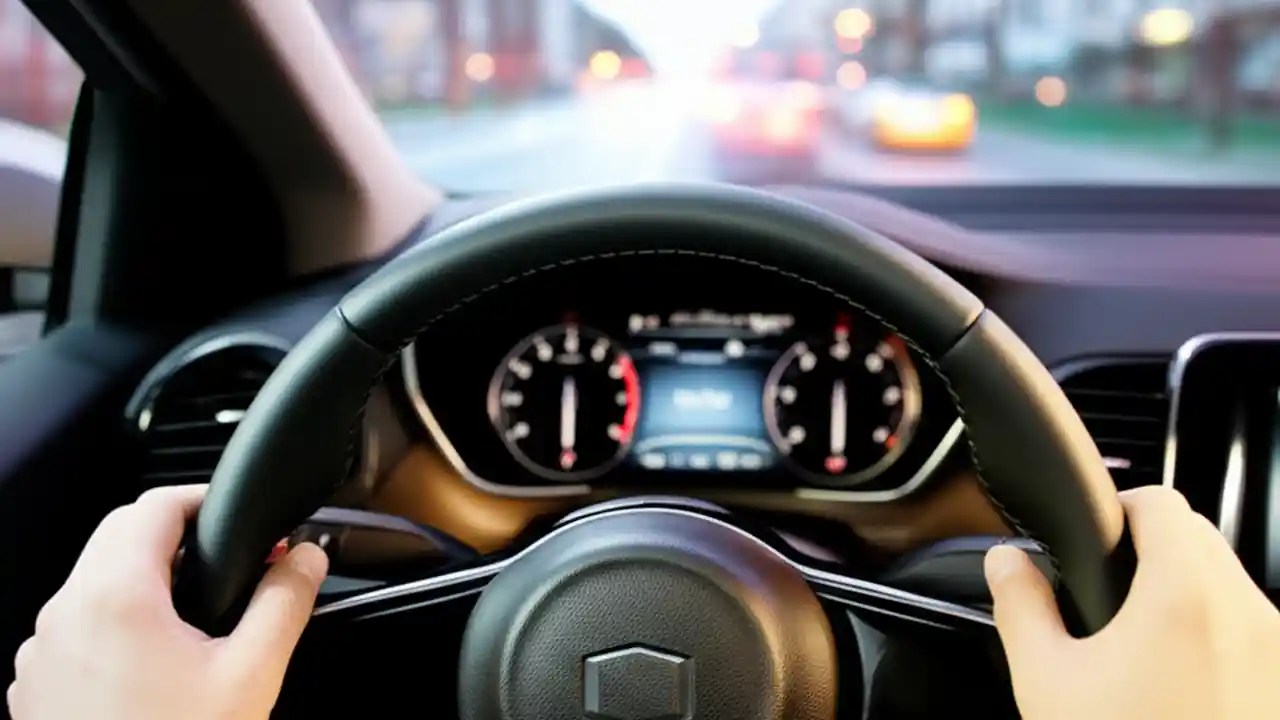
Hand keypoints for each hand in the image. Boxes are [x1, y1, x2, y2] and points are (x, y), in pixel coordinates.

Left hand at [7, 485, 328, 719]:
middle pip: (119, 537)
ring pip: (95, 584)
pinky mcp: (36, 689)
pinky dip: (118, 623)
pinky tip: (159, 666)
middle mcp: (64, 616)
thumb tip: (307, 560)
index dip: (204, 499)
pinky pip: (77, 629)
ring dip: (147, 581)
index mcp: (114, 598)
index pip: (154, 505)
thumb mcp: (251, 674)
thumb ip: (284, 602)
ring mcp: (41, 655)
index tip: (238, 517)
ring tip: (199, 621)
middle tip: (230, 563)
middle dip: (178, 538)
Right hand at [986, 486, 1279, 719]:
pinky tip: (1179, 680)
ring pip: (1230, 584)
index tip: (1096, 537)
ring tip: (1143, 647)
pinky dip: (1217, 634)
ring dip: (1187, 593)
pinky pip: (1253, 630)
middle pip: (1199, 538)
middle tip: (1109, 595)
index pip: (1161, 501)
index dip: (1119, 508)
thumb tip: (1005, 562)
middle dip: (1152, 550)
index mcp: (1185, 595)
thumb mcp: (1047, 682)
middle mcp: (1249, 613)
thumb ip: (1021, 606)